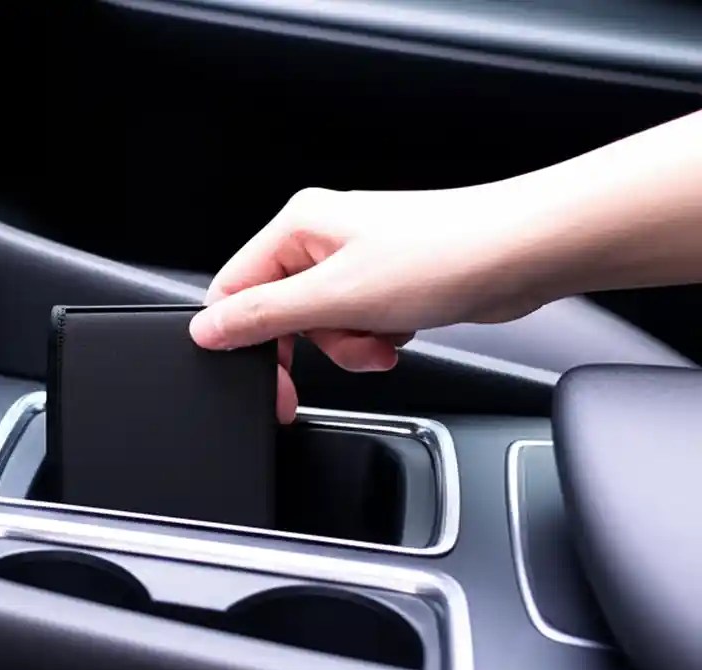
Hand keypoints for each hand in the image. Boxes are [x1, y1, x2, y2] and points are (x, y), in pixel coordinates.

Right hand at [190, 184, 558, 422]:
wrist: (525, 252)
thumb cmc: (445, 254)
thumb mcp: (337, 298)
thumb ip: (265, 316)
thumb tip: (208, 329)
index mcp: (298, 226)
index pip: (236, 289)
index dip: (247, 339)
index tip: (269, 380)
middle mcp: (323, 238)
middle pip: (280, 313)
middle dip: (314, 345)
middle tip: (342, 355)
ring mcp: (357, 259)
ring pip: (322, 326)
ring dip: (349, 346)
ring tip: (383, 340)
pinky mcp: (387, 281)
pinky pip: (357, 325)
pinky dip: (375, 339)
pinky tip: (400, 333)